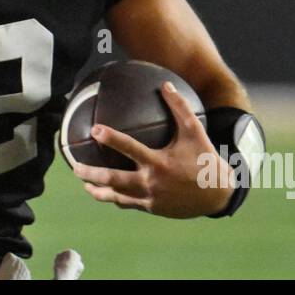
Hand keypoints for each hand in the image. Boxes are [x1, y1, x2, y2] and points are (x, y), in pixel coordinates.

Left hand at [72, 81, 233, 218]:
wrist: (218, 195)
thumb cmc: (205, 159)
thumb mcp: (195, 132)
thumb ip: (180, 108)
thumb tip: (166, 85)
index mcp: (159, 162)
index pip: (130, 148)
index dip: (111, 138)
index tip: (94, 130)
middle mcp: (151, 182)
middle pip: (114, 179)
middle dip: (92, 174)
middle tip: (75, 167)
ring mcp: (151, 198)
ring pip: (117, 196)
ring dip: (98, 191)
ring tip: (84, 185)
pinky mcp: (152, 208)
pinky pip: (129, 204)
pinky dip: (115, 199)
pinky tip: (105, 194)